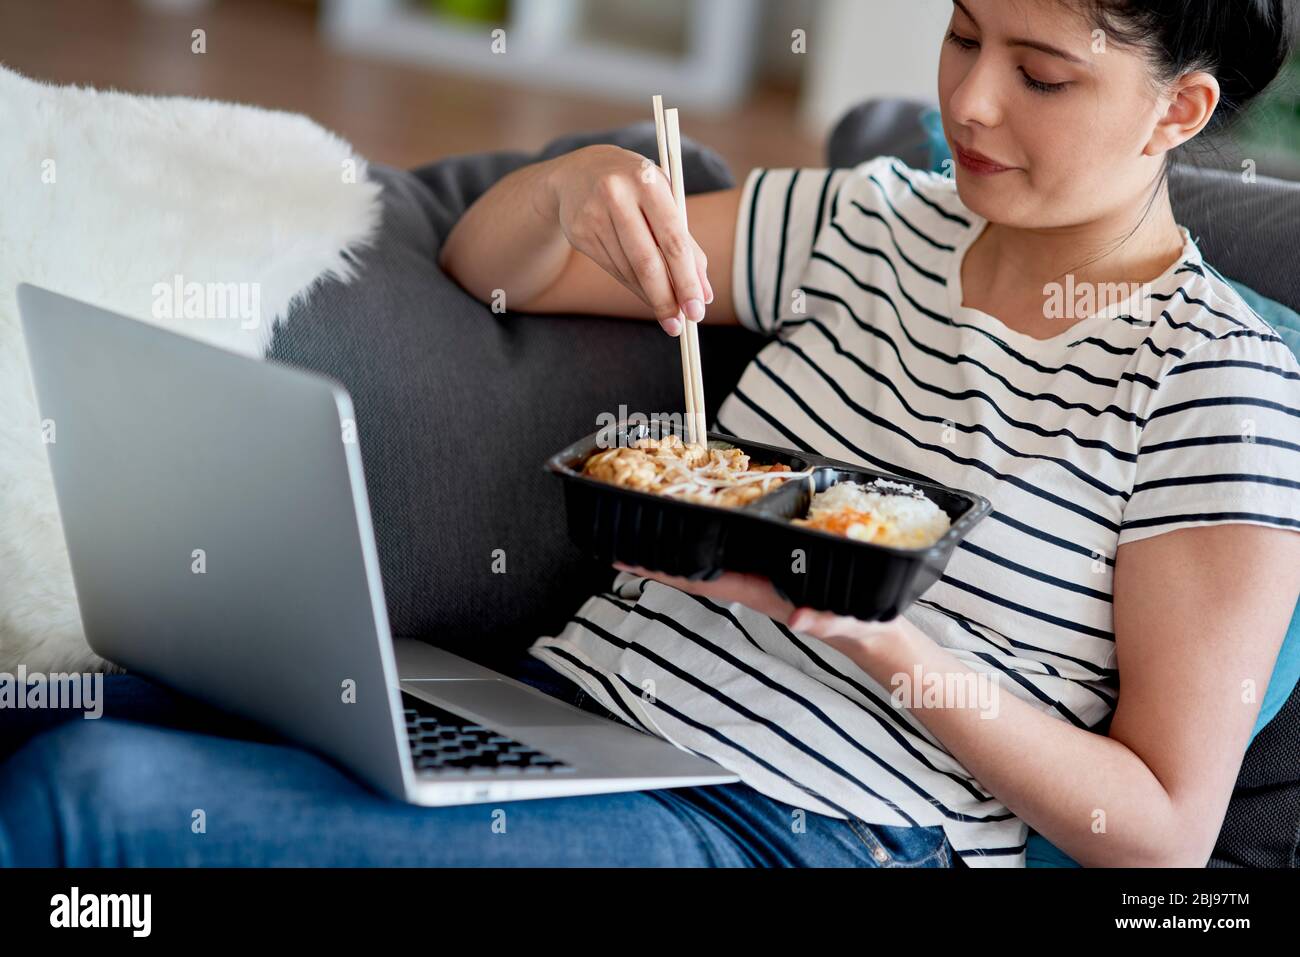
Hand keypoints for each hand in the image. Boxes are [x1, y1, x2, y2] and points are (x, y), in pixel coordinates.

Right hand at [545, 145, 712, 335]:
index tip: (698, 308)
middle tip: (680, 326)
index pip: (673, 240)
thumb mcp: (665, 201)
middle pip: (646, 261)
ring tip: (667, 313)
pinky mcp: (578, 232)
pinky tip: (645, 293)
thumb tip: (704, 294)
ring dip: (651, 296)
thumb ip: (687, 245)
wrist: (579, 173)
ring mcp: (593, 215)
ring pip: (628, 270)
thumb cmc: (637, 188)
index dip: (687, 279)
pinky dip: (633, 286)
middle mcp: (617, 195)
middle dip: (666, 298)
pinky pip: (613, 269)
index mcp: (648, 182)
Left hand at [613, 562, 902, 660]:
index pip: (700, 579)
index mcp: (756, 590)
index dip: (662, 570)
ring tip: (640, 534)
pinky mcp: (765, 568)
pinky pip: (725, 554)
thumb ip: (822, 620)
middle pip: (691, 570)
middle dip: (654, 560)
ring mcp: (754, 576)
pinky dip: (703, 543)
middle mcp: (747, 582)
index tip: (625, 561)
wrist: (864, 627)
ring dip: (673, 552)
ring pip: (704, 562)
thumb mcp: (840, 619)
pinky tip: (691, 530)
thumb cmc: (851, 622)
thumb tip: (800, 622)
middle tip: (613, 547)